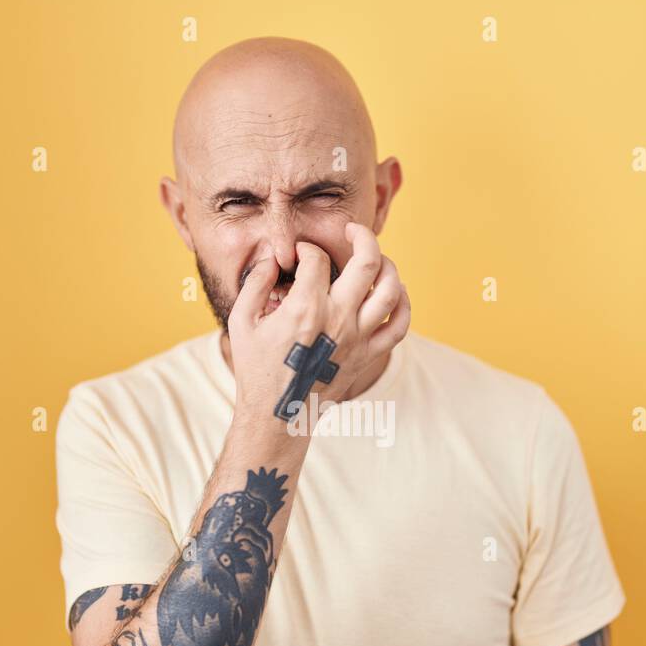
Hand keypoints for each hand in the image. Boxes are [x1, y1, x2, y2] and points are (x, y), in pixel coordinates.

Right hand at [227, 222, 411, 422]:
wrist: (277, 415)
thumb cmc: (256, 369)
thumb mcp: (242, 321)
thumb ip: (257, 282)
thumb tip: (274, 258)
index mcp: (306, 309)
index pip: (318, 259)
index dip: (307, 249)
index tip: (299, 255)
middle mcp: (338, 320)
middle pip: (366, 262)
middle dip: (361, 235)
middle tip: (352, 229)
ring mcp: (357, 339)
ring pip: (390, 290)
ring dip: (387, 265)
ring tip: (374, 258)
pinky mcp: (367, 356)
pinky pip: (399, 326)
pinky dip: (403, 304)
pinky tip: (394, 292)